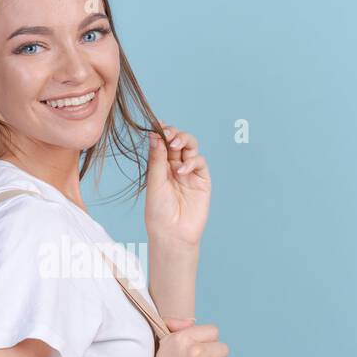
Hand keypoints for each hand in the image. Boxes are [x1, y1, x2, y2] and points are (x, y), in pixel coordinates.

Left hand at [145, 125, 209, 247]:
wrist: (172, 233)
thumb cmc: (158, 211)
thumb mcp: (154, 181)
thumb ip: (157, 158)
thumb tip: (154, 134)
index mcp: (160, 166)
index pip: (163, 143)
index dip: (162, 131)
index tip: (157, 123)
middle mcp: (175, 167)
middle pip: (178, 141)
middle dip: (173, 133)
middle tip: (167, 134)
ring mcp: (190, 173)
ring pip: (191, 147)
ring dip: (184, 140)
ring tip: (175, 145)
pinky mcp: (202, 180)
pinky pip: (200, 162)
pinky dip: (191, 161)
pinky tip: (181, 170)